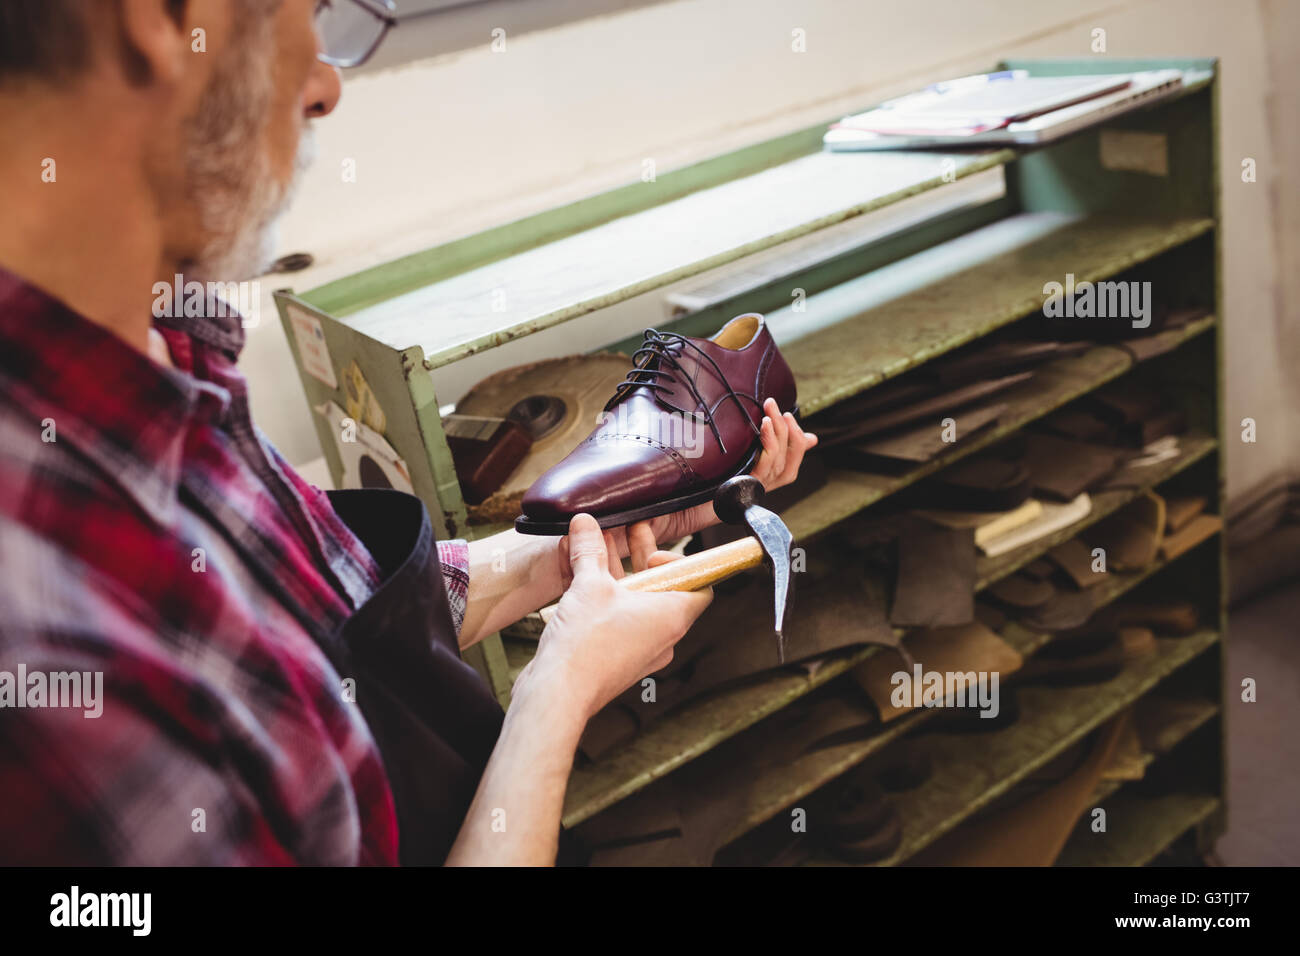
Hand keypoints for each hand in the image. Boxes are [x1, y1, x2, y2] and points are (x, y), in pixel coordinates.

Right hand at [521, 513, 712, 722]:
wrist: (558, 694)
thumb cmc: (586, 650)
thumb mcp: (590, 585)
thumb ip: (589, 550)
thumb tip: (586, 525)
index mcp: (671, 616)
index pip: (699, 585)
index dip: (681, 563)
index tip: (654, 553)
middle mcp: (660, 634)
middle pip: (658, 587)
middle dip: (637, 556)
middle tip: (626, 533)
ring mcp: (635, 647)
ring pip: (628, 599)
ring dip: (609, 570)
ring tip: (591, 543)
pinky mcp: (611, 655)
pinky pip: (608, 615)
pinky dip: (595, 592)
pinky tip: (572, 567)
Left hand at [611, 397, 817, 557]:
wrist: (643, 515)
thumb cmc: (662, 489)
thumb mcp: (690, 462)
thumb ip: (707, 447)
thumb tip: (711, 423)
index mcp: (742, 484)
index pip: (782, 469)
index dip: (796, 451)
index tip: (808, 435)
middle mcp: (746, 491)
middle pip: (787, 467)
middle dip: (791, 435)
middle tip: (780, 409)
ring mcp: (742, 494)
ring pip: (780, 468)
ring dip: (782, 436)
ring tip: (773, 412)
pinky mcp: (733, 497)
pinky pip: (763, 474)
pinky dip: (768, 448)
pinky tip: (764, 428)